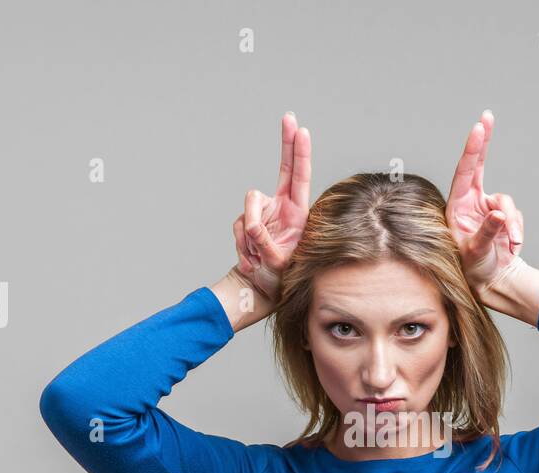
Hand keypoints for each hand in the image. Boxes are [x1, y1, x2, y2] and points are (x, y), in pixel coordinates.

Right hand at [231, 112, 311, 302]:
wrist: (261, 290)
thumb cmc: (280, 278)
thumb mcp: (278, 263)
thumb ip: (266, 242)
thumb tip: (251, 225)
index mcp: (298, 213)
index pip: (299, 177)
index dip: (299, 154)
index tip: (301, 130)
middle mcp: (282, 207)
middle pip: (283, 168)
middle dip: (286, 143)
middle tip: (289, 117)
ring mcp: (263, 213)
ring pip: (248, 209)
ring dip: (250, 236)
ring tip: (259, 258)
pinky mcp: (246, 221)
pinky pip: (237, 226)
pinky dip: (242, 246)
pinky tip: (251, 260)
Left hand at [445, 109, 526, 299]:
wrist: (492, 280)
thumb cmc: (475, 269)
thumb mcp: (476, 252)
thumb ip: (487, 232)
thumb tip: (498, 214)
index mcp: (457, 208)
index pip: (464, 173)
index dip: (472, 150)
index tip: (478, 129)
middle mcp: (470, 203)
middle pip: (478, 167)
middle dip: (483, 143)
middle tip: (486, 117)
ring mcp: (487, 208)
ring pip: (506, 201)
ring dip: (512, 222)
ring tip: (512, 244)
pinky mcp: (502, 215)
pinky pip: (514, 213)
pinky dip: (517, 228)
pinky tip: (512, 245)